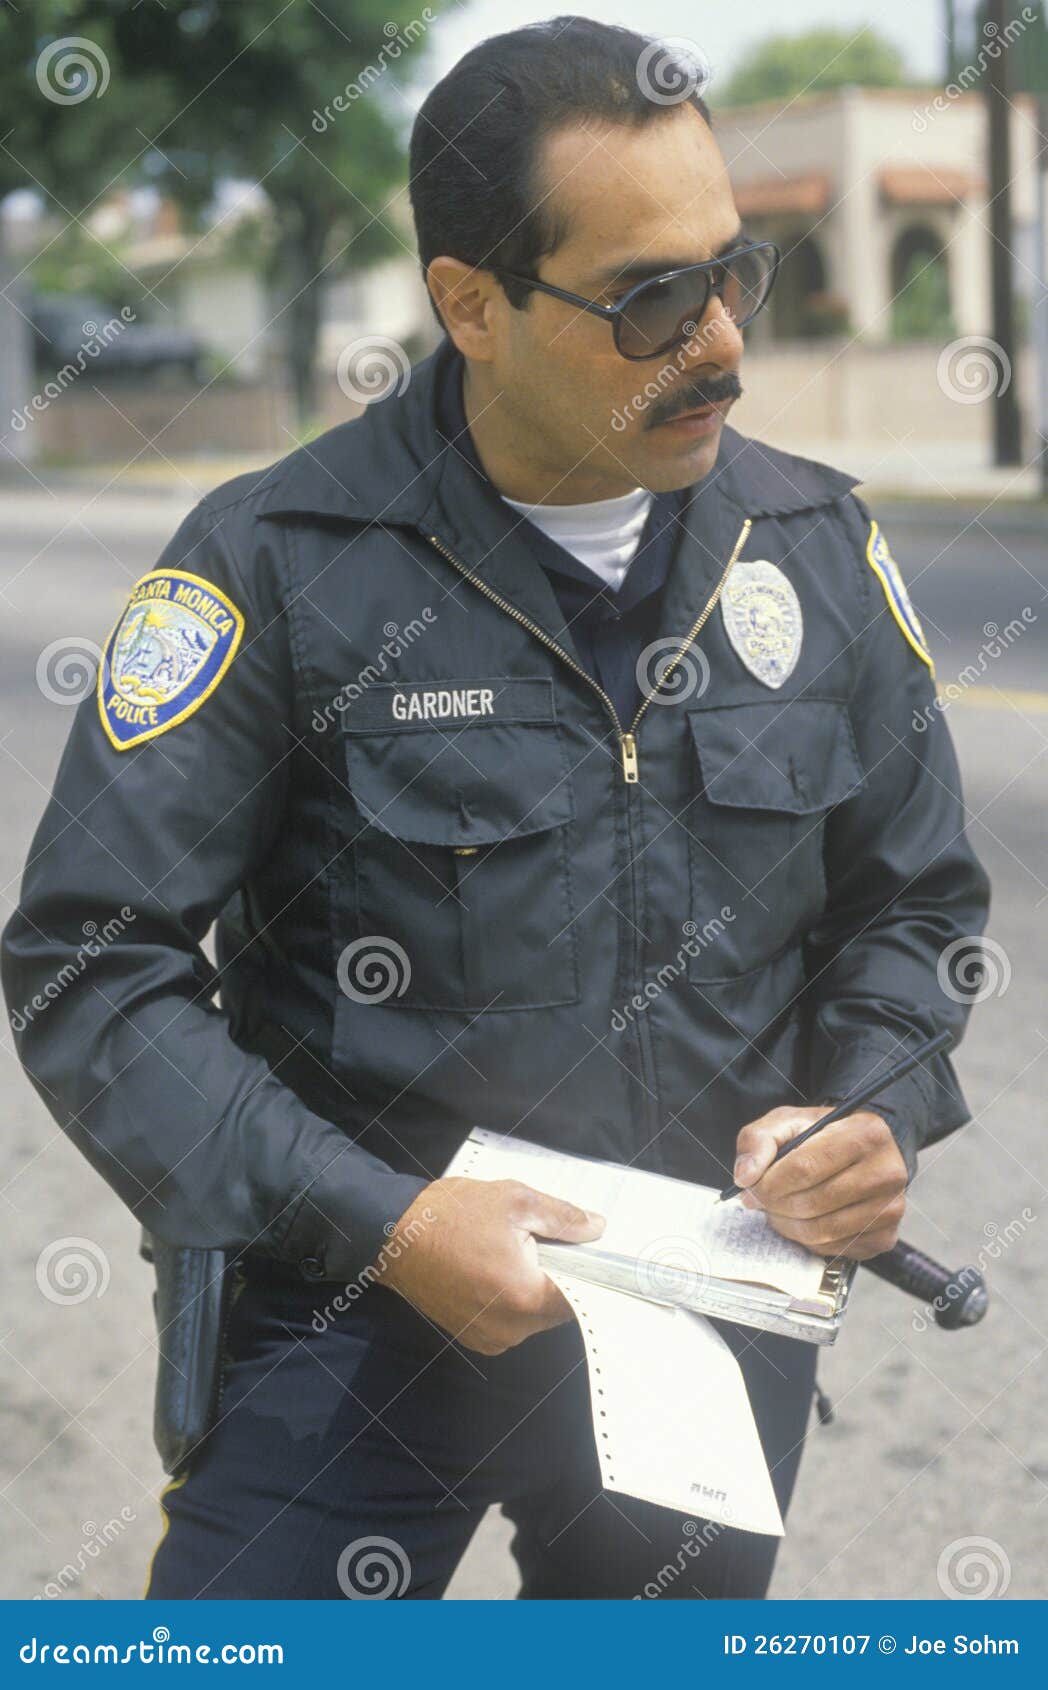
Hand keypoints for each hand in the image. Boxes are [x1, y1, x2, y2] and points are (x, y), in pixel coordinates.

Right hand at [378, 1176, 605, 1354]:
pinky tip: (493, 1269)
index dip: (589, 1275)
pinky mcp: (473, 1338)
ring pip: (533, 1318)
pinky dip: (511, 1300)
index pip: (581, 1299)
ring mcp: (489, 1338)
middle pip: (558, 1310)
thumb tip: (597, 1228)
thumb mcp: (515, 1200)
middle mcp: (509, 1329)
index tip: (588, 1254)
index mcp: (524, 1296)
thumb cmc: (452, 1215)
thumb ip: (563, 1217)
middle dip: (557, 1278)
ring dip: (532, 1290)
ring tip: (511, 1253)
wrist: (395, 1236)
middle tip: (540, 1244)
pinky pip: (510, 1322)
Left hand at [730, 1105, 907, 1260]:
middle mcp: (888, 1172)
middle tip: (761, 1199)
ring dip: (787, 1225)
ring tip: (778, 1209)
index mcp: (866, 1134)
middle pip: (812, 1203)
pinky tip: (803, 1220)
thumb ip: (758, 1140)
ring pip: (821, 1231)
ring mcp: (891, 1209)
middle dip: (775, 1205)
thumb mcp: (787, 1122)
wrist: (859, 1151)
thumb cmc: (821, 1135)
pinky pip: (833, 1249)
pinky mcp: (886, 1237)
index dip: (769, 1183)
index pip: (804, 1168)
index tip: (752, 1186)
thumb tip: (745, 1177)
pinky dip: (807, 1240)